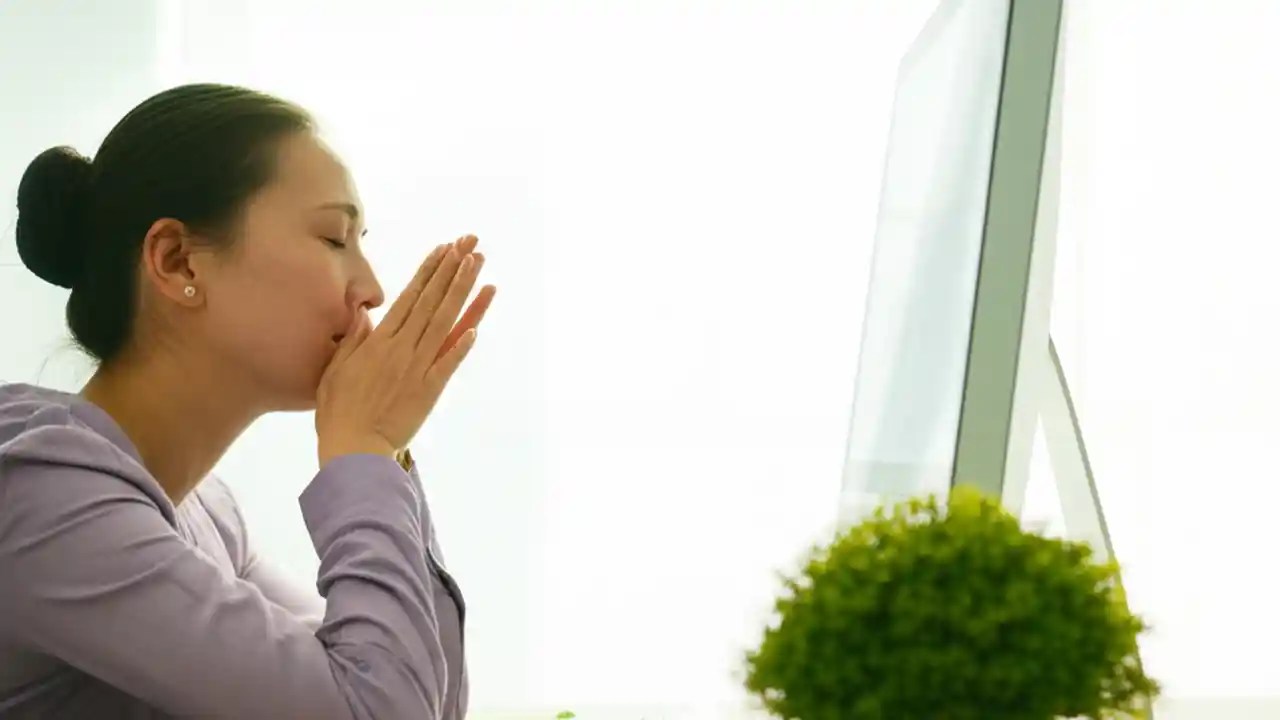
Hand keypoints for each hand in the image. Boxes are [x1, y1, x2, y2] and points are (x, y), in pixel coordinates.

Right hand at [314, 237, 494, 464]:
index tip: (444, 249)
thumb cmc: (339, 411)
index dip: (429, 271)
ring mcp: (417, 368)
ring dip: (463, 294)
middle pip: (431, 302)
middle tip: (469, 244)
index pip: (409, 297)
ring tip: (478, 268)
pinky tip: (478, 325)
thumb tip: (363, 310)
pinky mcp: (429, 391)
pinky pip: (449, 363)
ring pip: (444, 323)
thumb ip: (353, 338)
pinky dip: (463, 343)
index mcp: (378, 341)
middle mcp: (401, 349)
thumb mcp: (335, 369)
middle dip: (452, 271)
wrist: (353, 448)